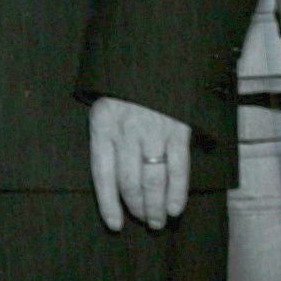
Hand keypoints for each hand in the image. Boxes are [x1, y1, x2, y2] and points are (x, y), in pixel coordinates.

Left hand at [88, 97, 190, 231]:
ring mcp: (153, 131)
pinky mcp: (178, 130)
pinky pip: (178, 169)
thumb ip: (106, 136)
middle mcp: (126, 131)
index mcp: (102, 124)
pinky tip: (174, 208)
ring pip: (153, 181)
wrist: (152, 55)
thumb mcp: (103, 104)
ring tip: (157, 221)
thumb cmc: (124, 86)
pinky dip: (177, 193)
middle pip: (129, 182)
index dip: (108, 203)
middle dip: (136, 208)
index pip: (102, 174)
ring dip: (156, 207)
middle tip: (144, 222)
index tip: (115, 225)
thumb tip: (111, 177)